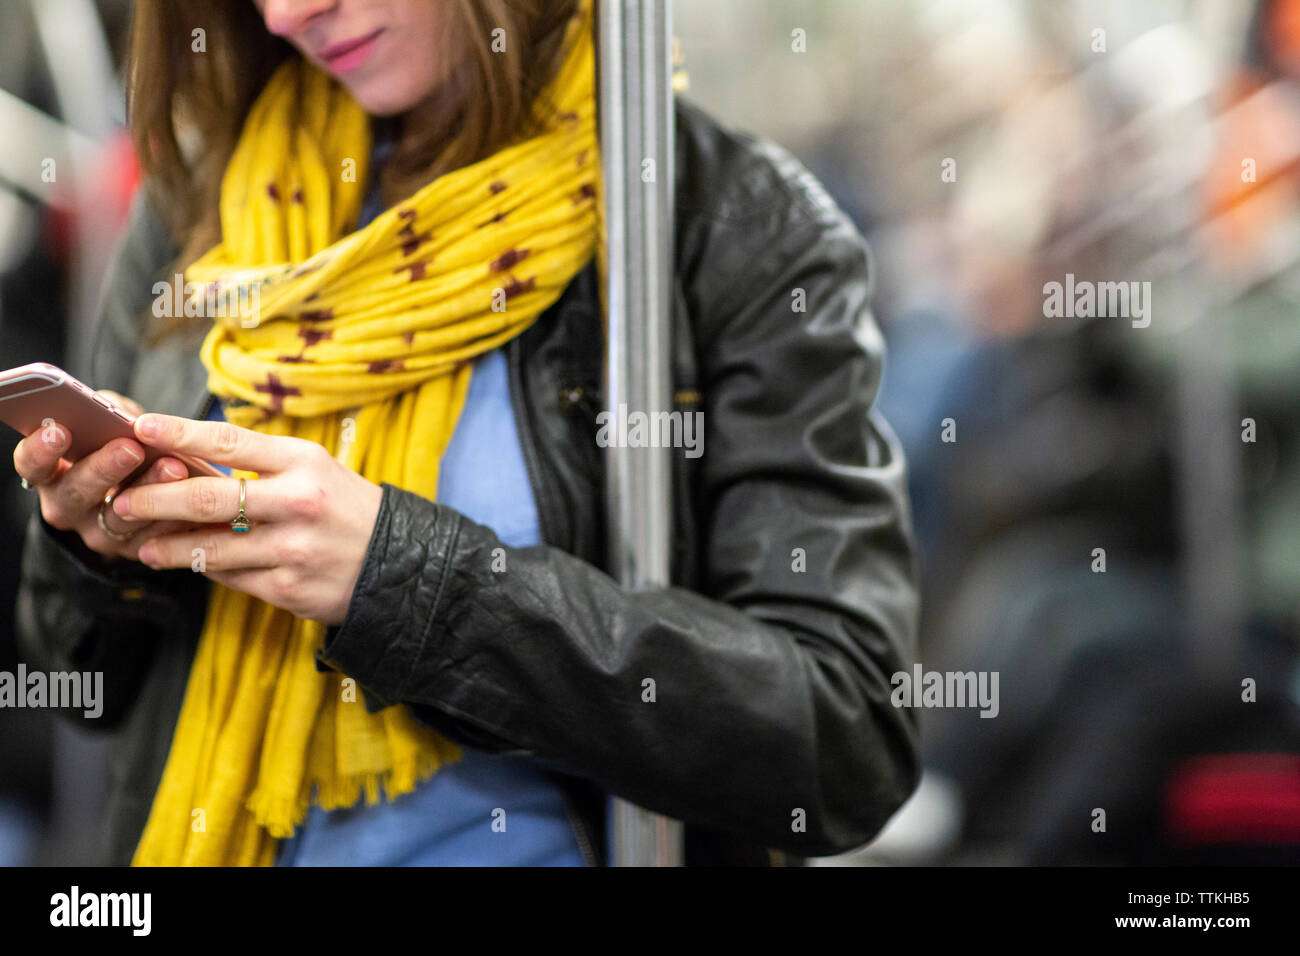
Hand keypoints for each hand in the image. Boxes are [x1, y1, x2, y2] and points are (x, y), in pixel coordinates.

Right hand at [12, 390, 196, 561]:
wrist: (148, 484)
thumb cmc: (122, 442)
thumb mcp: (110, 423)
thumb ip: (107, 413)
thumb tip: (113, 407)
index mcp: (51, 473)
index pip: (33, 465)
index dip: (42, 450)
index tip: (59, 430)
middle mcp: (67, 507)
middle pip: (77, 493)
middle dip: (104, 468)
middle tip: (130, 447)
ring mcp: (99, 532)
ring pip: (120, 518)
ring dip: (148, 491)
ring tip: (173, 466)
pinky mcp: (135, 549)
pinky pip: (154, 538)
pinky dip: (174, 516)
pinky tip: (192, 497)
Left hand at [110, 413, 383, 624]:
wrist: (402, 563)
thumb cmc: (348, 509)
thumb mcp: (316, 471)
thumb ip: (261, 466)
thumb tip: (190, 463)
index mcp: (304, 463)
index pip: (229, 442)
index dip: (179, 434)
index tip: (140, 427)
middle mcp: (298, 502)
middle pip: (207, 497)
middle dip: (155, 499)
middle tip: (124, 501)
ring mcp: (292, 549)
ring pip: (210, 547)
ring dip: (169, 546)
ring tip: (145, 545)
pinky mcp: (288, 588)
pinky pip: (232, 578)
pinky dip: (208, 569)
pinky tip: (194, 564)